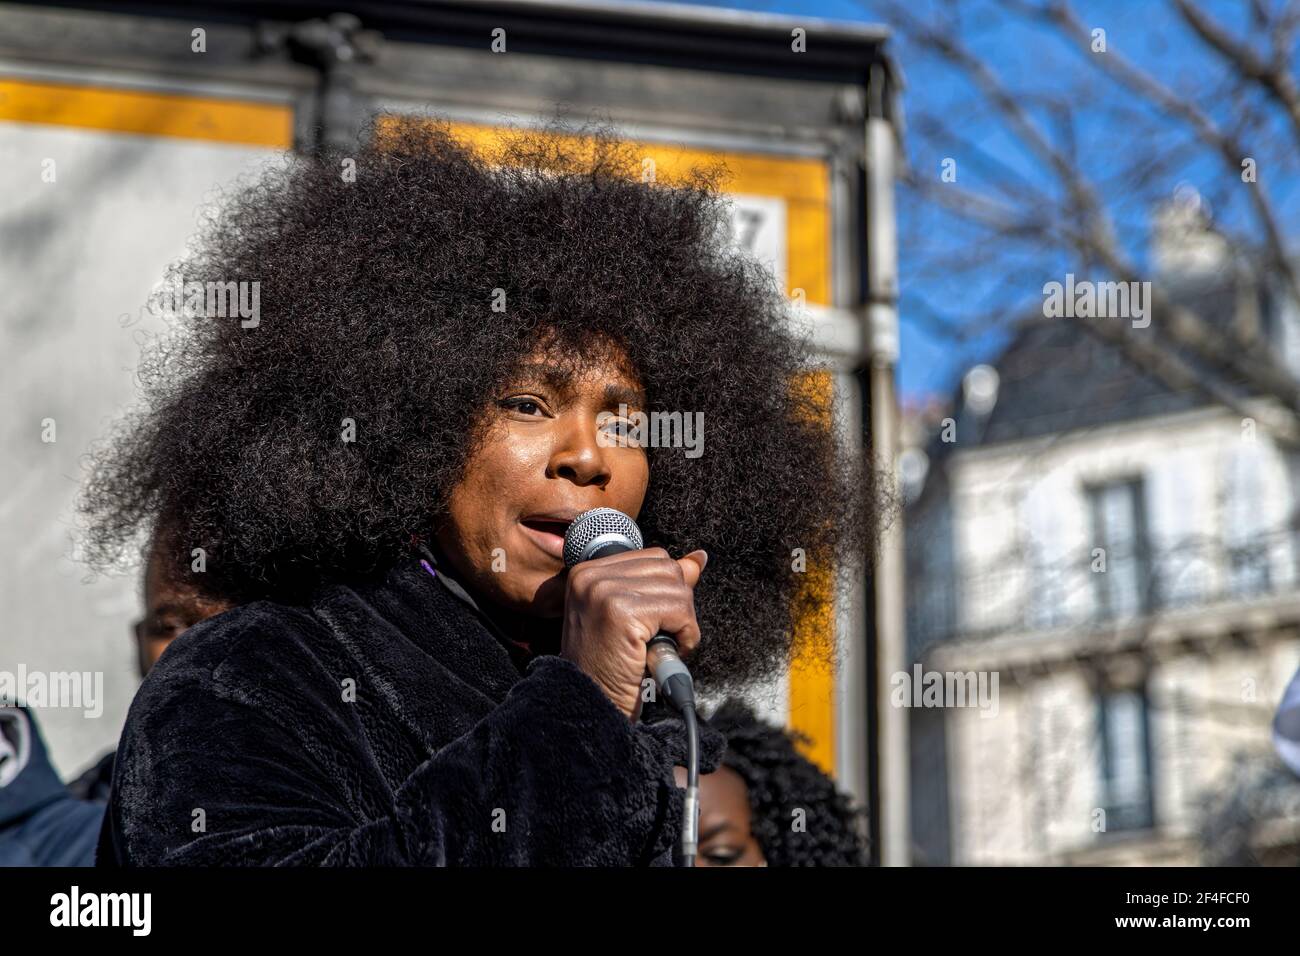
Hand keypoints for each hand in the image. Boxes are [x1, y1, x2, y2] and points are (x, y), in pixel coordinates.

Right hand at [560, 547, 707, 719]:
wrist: (591, 705)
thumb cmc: (609, 667)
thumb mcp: (632, 618)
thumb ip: (662, 585)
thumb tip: (697, 559)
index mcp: (588, 572)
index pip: (653, 557)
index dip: (668, 590)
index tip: (662, 619)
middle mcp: (590, 576)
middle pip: (667, 568)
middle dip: (678, 605)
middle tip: (663, 636)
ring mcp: (603, 591)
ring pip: (677, 589)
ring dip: (683, 623)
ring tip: (663, 646)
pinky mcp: (621, 613)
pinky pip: (678, 610)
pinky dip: (686, 634)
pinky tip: (668, 652)